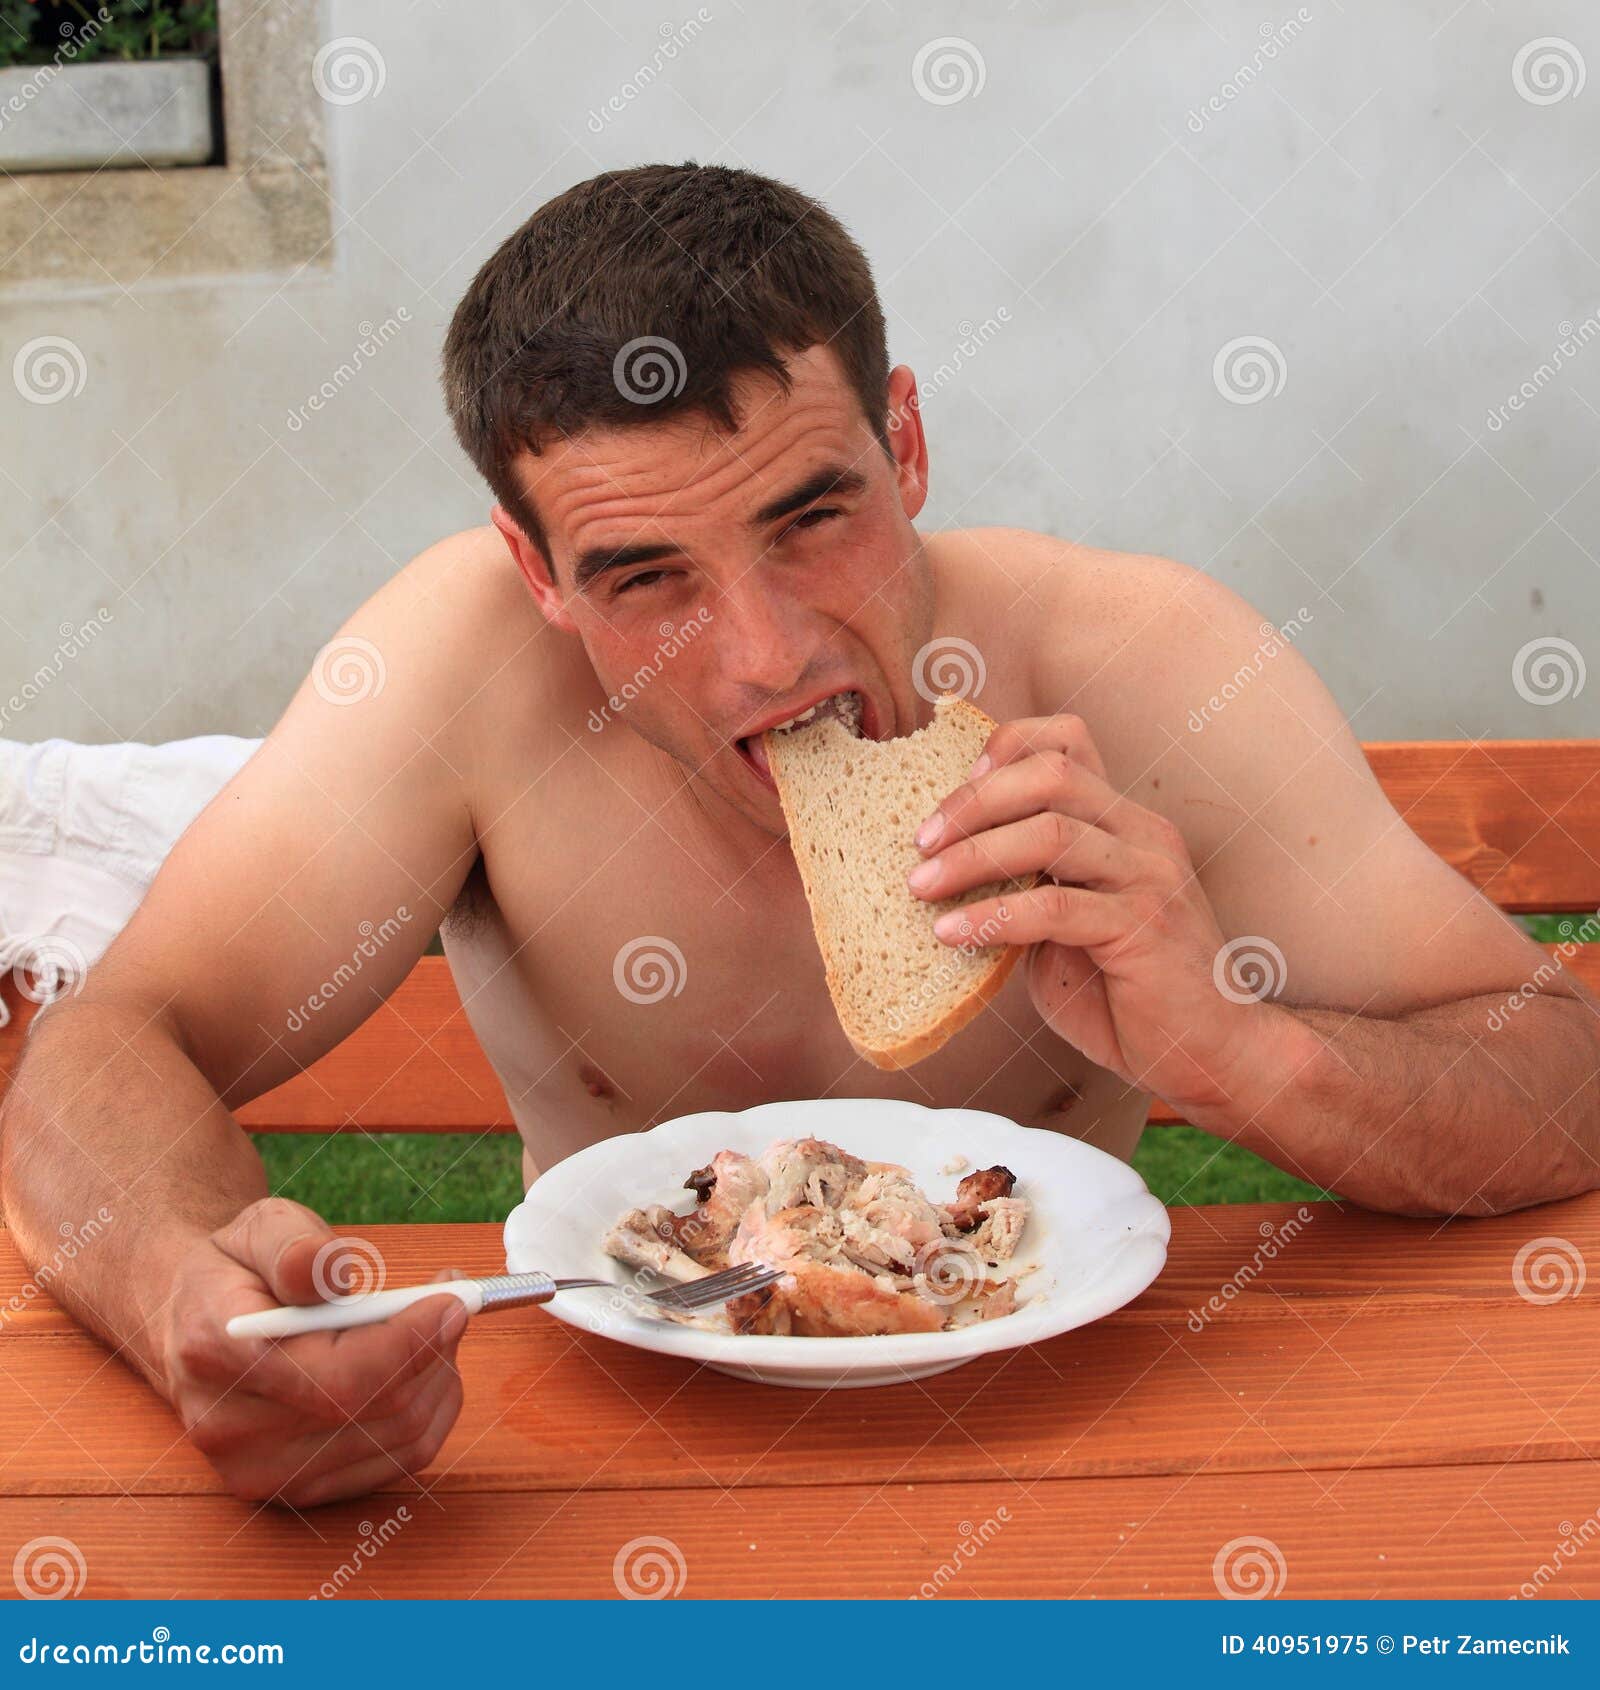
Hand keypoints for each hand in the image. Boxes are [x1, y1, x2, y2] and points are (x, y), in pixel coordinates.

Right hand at [159, 1197, 467, 1506]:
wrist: (194, 1324)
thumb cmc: (238, 1269)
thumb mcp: (261, 1227)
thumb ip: (295, 1246)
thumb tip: (330, 1269)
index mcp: (216, 1351)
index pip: (338, 1378)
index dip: (410, 1342)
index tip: (451, 1298)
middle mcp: (229, 1426)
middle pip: (376, 1411)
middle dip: (435, 1349)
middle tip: (453, 1299)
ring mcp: (260, 1470)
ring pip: (400, 1439)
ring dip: (440, 1377)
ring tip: (435, 1326)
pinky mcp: (295, 1490)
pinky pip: (398, 1461)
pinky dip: (431, 1409)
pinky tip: (422, 1365)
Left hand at [908, 712, 1269, 1114]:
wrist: (1207, 1052)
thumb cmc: (1129, 992)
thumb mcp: (1066, 925)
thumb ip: (1026, 888)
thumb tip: (942, 872)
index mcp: (1124, 822)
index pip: (1069, 741)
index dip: (1005, 749)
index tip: (953, 790)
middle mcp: (1142, 835)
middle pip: (1051, 774)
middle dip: (973, 801)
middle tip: (921, 842)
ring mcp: (1148, 877)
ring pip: (1050, 832)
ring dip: (972, 856)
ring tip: (922, 886)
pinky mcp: (1143, 927)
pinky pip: (1054, 906)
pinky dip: (992, 916)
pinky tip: (952, 934)